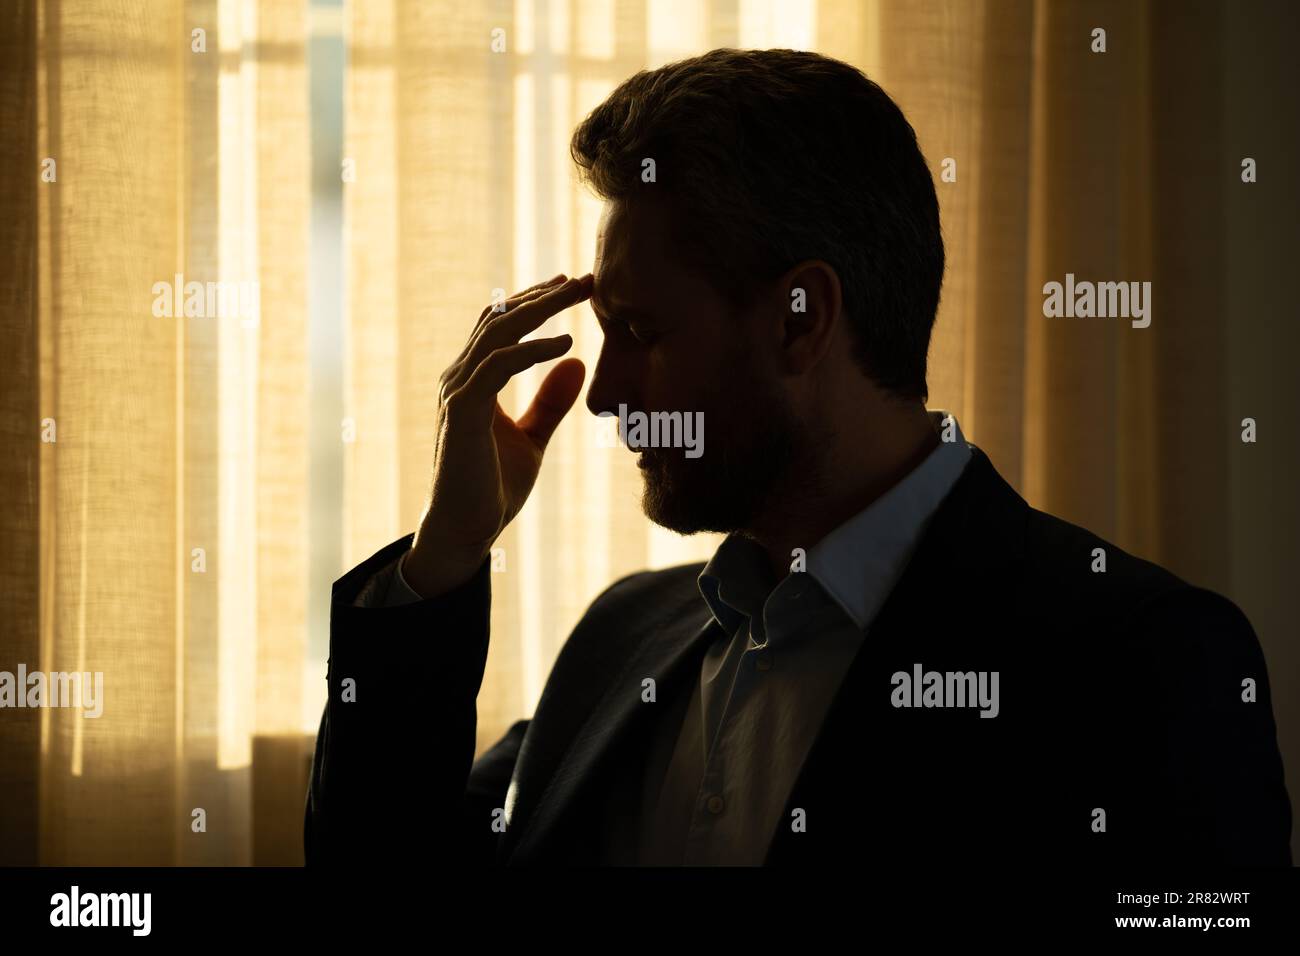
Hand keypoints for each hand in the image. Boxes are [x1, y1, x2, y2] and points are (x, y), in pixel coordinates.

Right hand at [403, 273, 592, 596]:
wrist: (466, 531)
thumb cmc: (493, 487)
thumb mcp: (532, 438)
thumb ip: (550, 402)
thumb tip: (577, 364)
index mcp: (473, 380)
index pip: (500, 324)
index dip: (533, 301)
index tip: (570, 284)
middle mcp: (460, 378)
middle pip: (499, 318)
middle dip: (542, 294)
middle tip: (584, 277)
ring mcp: (458, 392)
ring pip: (498, 333)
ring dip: (541, 309)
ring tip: (578, 295)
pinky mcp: (463, 412)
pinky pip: (498, 366)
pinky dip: (532, 350)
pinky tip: (565, 344)